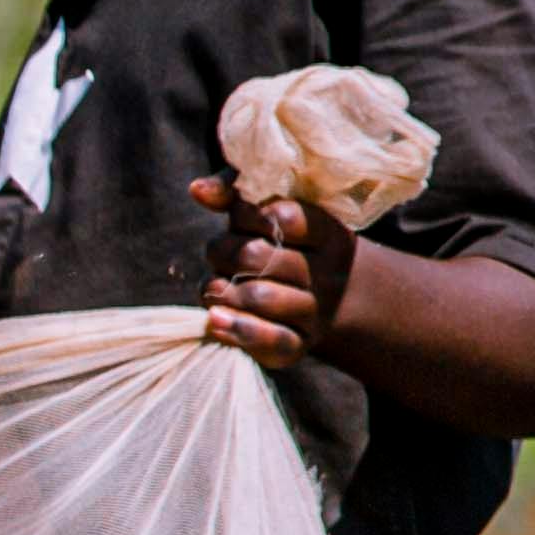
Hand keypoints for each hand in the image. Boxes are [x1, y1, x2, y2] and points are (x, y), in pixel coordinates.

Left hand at [191, 173, 351, 368]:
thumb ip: (238, 194)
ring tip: (215, 286)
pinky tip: (215, 319)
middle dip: (222, 252)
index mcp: (327, 233)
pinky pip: (270, 340)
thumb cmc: (292, 245)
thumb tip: (198, 189)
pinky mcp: (299, 344)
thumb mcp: (276, 213)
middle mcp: (326, 273)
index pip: (283, 216)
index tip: (239, 220)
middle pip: (256, 256)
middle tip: (219, 254)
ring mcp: (316, 311)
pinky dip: (237, 329)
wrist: (336, 301)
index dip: (246, 216)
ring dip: (221, 290)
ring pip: (259, 297)